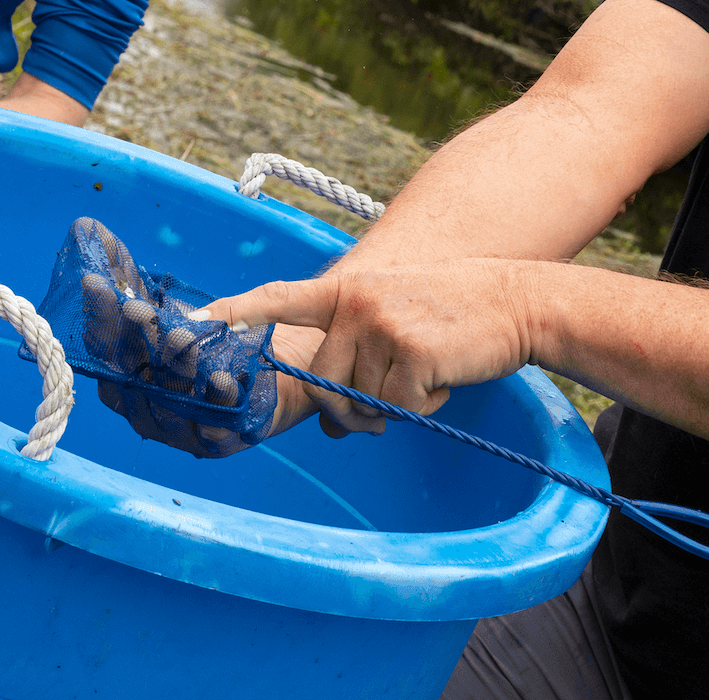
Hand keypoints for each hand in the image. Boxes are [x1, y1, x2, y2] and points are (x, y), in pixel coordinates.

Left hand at [199, 258, 540, 437]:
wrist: (517, 301)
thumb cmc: (452, 315)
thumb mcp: (393, 317)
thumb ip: (354, 356)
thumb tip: (333, 420)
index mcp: (345, 288)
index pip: (278, 298)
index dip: (235, 315)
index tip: (191, 327)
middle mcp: (355, 303)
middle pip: (323, 383)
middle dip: (355, 405)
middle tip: (396, 394)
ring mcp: (381, 325)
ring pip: (360, 401)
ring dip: (393, 406)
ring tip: (427, 375)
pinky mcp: (410, 352)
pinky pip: (396, 408)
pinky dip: (422, 407)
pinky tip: (443, 380)